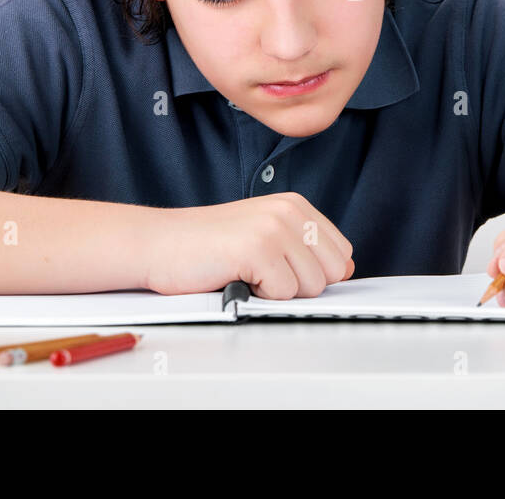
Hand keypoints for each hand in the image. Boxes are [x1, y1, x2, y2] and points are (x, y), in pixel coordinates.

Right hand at [144, 192, 353, 298]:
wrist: (158, 244)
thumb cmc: (206, 247)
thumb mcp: (265, 237)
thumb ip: (305, 249)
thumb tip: (346, 269)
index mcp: (295, 205)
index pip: (342, 253)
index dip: (313, 273)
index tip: (281, 269)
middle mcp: (289, 211)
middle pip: (333, 273)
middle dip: (300, 285)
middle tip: (261, 273)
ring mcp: (274, 228)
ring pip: (311, 287)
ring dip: (277, 292)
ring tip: (246, 273)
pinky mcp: (258, 249)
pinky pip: (283, 296)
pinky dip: (259, 297)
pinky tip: (235, 277)